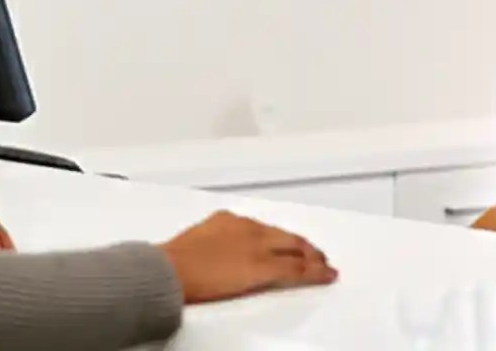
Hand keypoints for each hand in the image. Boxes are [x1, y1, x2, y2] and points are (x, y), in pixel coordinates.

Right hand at [158, 211, 336, 303]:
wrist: (170, 270)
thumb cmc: (172, 262)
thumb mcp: (193, 243)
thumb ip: (212, 243)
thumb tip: (215, 254)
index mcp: (228, 220)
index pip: (264, 229)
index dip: (280, 239)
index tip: (288, 245)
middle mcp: (247, 228)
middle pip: (285, 236)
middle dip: (304, 246)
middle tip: (316, 255)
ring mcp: (257, 247)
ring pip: (296, 249)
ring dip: (312, 257)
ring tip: (324, 265)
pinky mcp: (263, 267)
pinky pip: (296, 269)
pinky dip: (315, 272)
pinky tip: (326, 276)